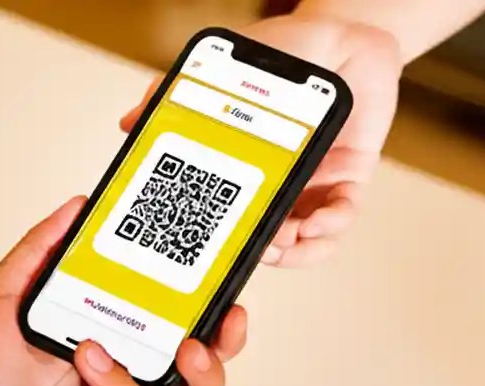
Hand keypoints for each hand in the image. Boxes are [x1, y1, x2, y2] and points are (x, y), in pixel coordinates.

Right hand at [120, 14, 400, 267]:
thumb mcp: (221, 73)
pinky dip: (330, 227)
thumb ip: (178, 97)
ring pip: (306, 239)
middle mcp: (281, 181)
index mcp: (249, 167)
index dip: (220, 241)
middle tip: (244, 252)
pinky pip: (342, 216)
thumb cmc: (287, 56)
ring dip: (292, 250)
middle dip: (255, 253)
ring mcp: (317, 183)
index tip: (203, 250)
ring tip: (277, 244)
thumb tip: (132, 123)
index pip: (229, 216)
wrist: (341, 34)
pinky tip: (317, 222)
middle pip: (267, 237)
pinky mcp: (351, 177)